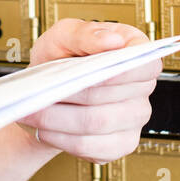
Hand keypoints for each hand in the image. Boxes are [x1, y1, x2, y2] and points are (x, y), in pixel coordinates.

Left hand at [16, 19, 159, 163]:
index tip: (87, 68)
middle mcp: (142, 86)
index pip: (144, 65)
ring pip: (98, 123)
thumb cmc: (59, 58)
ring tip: (35, 110)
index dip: (118, 70)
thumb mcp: (63, 36)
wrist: (45, 91)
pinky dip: (62, 139)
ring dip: (59, 118)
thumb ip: (85, 33)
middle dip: (71, 92)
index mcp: (136, 52)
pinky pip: (91, 147)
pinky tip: (46, 129)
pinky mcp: (120, 144)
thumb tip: (112, 40)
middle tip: (41, 91)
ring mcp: (135, 118)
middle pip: (112, 95)